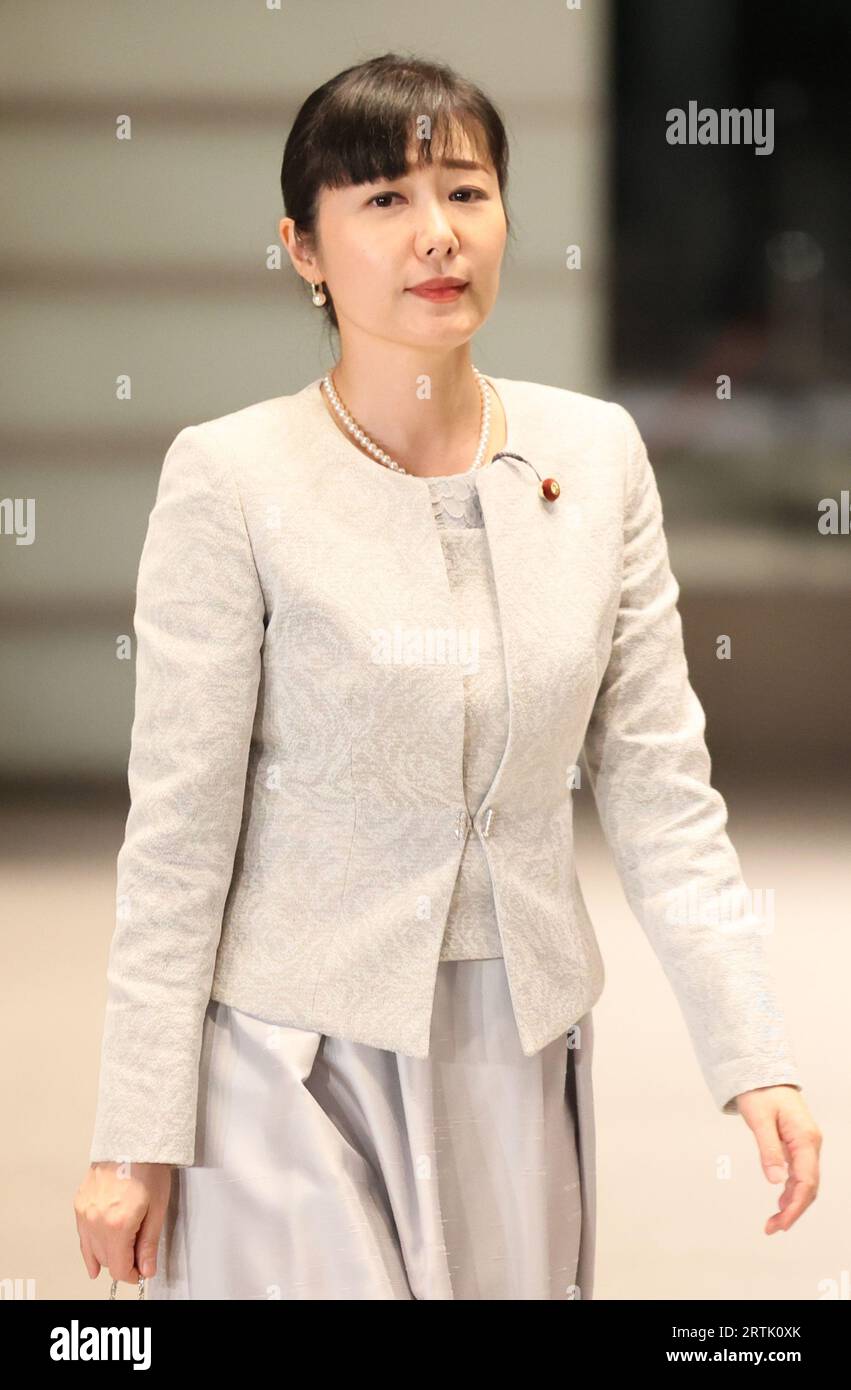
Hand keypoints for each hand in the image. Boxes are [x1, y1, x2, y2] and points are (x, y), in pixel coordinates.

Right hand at [74, 1161, 171, 1285]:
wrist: (133, 1140)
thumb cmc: (148, 1167)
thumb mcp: (157, 1208)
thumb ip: (149, 1243)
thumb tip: (146, 1268)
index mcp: (117, 1224)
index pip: (120, 1267)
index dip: (133, 1275)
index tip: (141, 1272)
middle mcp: (96, 1221)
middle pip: (106, 1260)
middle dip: (123, 1264)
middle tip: (138, 1259)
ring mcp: (85, 1212)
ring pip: (92, 1250)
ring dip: (107, 1255)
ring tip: (122, 1255)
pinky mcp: (80, 1204)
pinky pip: (83, 1235)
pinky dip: (90, 1247)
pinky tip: (93, 1260)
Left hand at [734, 1085, 820, 1233]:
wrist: (762, 1073)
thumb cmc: (760, 1091)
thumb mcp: (759, 1119)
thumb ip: (768, 1149)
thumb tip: (776, 1180)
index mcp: (805, 1138)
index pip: (807, 1180)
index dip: (795, 1206)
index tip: (781, 1224)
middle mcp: (810, 1143)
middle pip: (809, 1186)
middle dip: (793, 1210)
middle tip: (772, 1228)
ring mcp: (805, 1144)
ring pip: (805, 1182)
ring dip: (792, 1203)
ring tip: (774, 1222)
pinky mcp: (797, 1144)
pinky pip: (799, 1173)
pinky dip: (790, 1190)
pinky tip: (780, 1202)